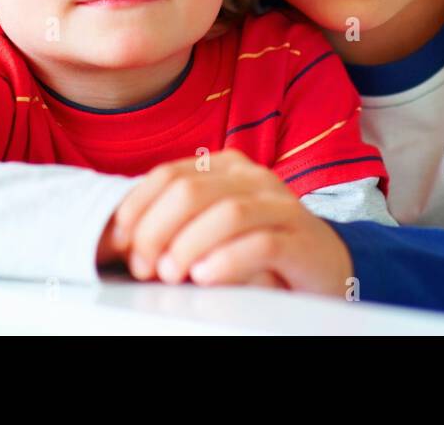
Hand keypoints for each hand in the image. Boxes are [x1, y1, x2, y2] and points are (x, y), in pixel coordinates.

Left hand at [109, 149, 352, 294]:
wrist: (324, 264)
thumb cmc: (258, 245)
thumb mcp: (212, 228)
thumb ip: (176, 224)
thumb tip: (124, 240)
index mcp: (226, 167)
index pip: (169, 175)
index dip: (138, 208)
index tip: (119, 242)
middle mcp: (253, 178)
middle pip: (191, 192)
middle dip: (157, 229)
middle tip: (144, 266)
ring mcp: (280, 205)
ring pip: (226, 213)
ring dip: (188, 244)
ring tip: (170, 274)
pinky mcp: (302, 239)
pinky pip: (261, 243)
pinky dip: (227, 260)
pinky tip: (206, 277)